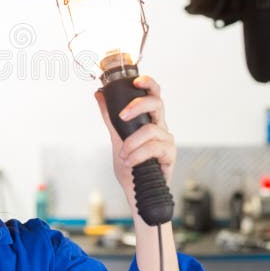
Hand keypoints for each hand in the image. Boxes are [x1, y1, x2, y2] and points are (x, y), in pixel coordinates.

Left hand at [94, 75, 176, 213]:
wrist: (134, 189)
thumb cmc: (129, 163)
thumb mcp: (116, 136)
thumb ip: (110, 116)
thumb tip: (99, 94)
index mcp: (149, 119)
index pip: (153, 94)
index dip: (148, 84)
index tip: (136, 81)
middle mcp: (160, 126)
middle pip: (157, 103)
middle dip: (138, 105)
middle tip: (123, 116)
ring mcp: (167, 140)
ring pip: (150, 130)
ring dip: (131, 143)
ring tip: (122, 156)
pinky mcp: (170, 155)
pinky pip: (154, 148)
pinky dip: (138, 154)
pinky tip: (129, 161)